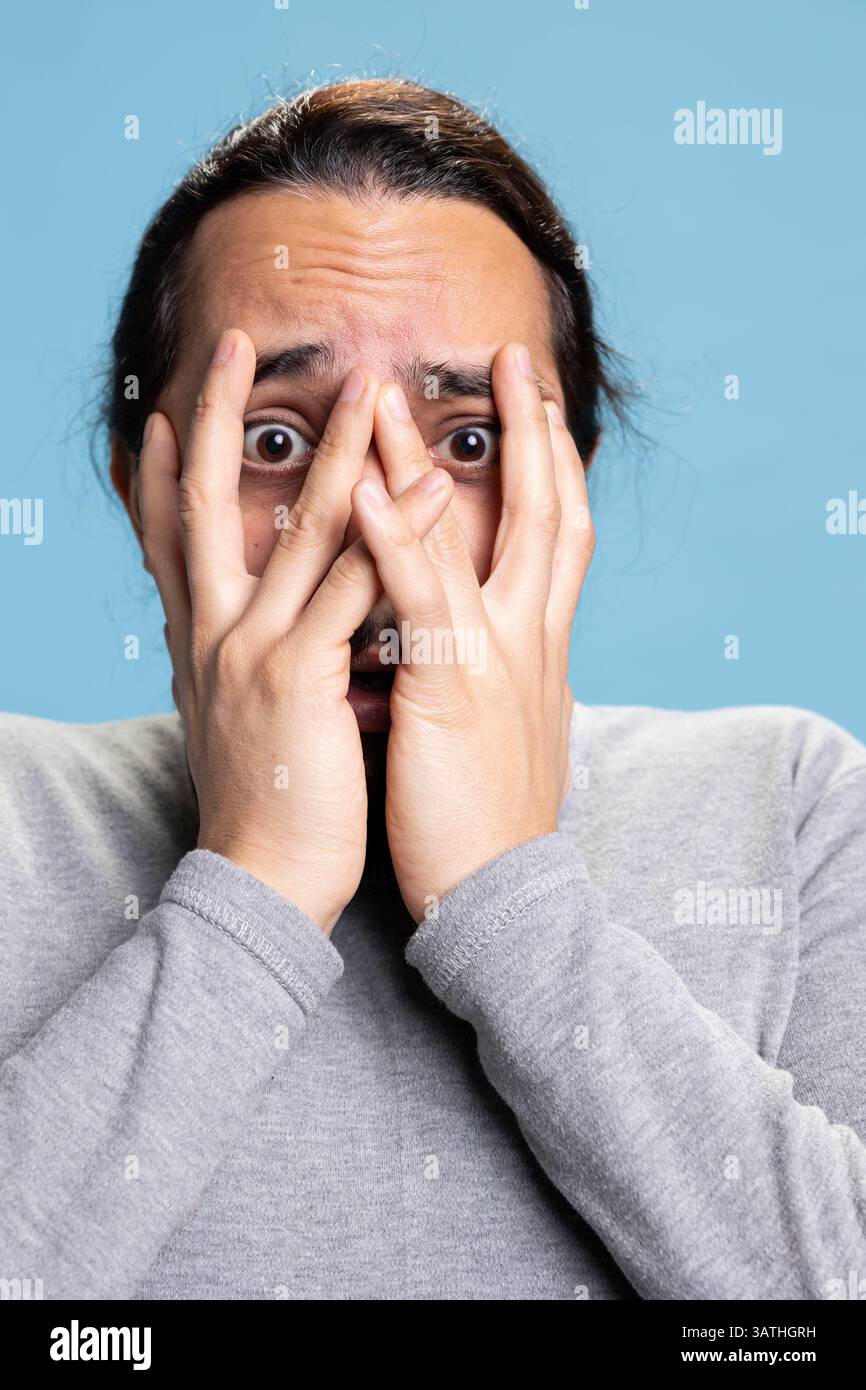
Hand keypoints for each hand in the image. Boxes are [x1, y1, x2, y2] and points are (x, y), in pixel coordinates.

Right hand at [139, 329, 452, 932]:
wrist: (262, 879)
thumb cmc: (264, 800)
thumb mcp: (234, 716)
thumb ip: (245, 658)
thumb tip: (252, 630)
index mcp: (203, 641)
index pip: (176, 536)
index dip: (170, 470)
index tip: (174, 413)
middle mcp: (217, 632)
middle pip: (212, 503)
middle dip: (222, 419)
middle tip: (232, 347)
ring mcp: (255, 649)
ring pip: (303, 530)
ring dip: (339, 450)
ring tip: (369, 387)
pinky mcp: (300, 677)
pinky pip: (357, 588)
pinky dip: (395, 532)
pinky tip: (427, 485)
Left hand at [351, 343, 592, 921]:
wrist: (503, 895)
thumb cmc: (491, 819)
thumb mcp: (509, 728)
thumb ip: (502, 671)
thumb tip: (494, 644)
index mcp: (541, 648)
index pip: (560, 537)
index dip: (557, 470)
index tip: (544, 412)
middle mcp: (532, 639)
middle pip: (542, 512)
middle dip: (533, 432)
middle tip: (515, 360)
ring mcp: (498, 659)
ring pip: (470, 537)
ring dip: (426, 460)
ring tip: (387, 396)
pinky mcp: (457, 688)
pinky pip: (424, 599)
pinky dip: (398, 539)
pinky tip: (366, 491)